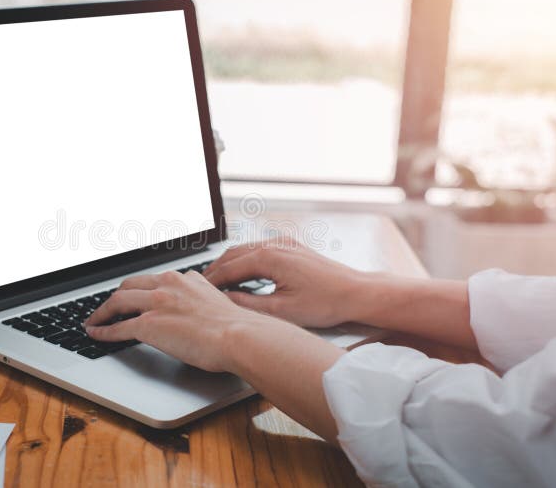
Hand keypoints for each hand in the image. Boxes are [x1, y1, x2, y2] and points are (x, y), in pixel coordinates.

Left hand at [84, 270, 269, 371]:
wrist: (238, 336)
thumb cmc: (235, 327)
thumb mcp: (216, 300)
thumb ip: (200, 297)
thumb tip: (197, 306)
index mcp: (184, 279)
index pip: (152, 280)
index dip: (139, 289)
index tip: (134, 295)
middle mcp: (168, 285)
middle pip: (129, 286)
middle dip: (116, 296)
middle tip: (109, 306)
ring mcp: (156, 304)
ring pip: (119, 301)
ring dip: (103, 311)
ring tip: (95, 319)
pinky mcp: (149, 325)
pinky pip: (118, 327)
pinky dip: (103, 330)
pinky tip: (96, 334)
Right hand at [203, 239, 371, 327]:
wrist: (356, 292)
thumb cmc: (325, 303)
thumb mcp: (282, 311)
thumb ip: (249, 304)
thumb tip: (225, 301)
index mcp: (269, 258)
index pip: (229, 268)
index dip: (212, 281)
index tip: (199, 291)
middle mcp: (275, 245)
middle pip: (234, 254)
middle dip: (216, 269)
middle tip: (201, 285)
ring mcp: (284, 243)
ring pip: (246, 249)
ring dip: (230, 263)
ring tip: (217, 280)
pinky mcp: (292, 247)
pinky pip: (260, 249)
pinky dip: (245, 259)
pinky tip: (242, 272)